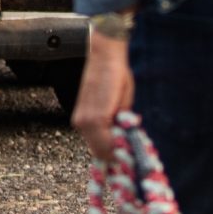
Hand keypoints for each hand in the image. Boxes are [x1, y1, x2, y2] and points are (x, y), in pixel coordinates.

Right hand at [71, 30, 134, 162]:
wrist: (103, 57)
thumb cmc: (118, 76)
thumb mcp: (127, 103)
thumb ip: (124, 126)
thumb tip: (127, 144)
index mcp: (97, 119)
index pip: (109, 150)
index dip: (122, 156)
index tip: (133, 156)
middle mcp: (84, 121)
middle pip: (99, 152)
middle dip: (114, 154)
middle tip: (129, 149)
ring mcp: (79, 118)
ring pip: (94, 145)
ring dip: (107, 146)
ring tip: (122, 137)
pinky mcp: (79, 113)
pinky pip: (90, 134)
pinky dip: (101, 137)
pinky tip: (112, 129)